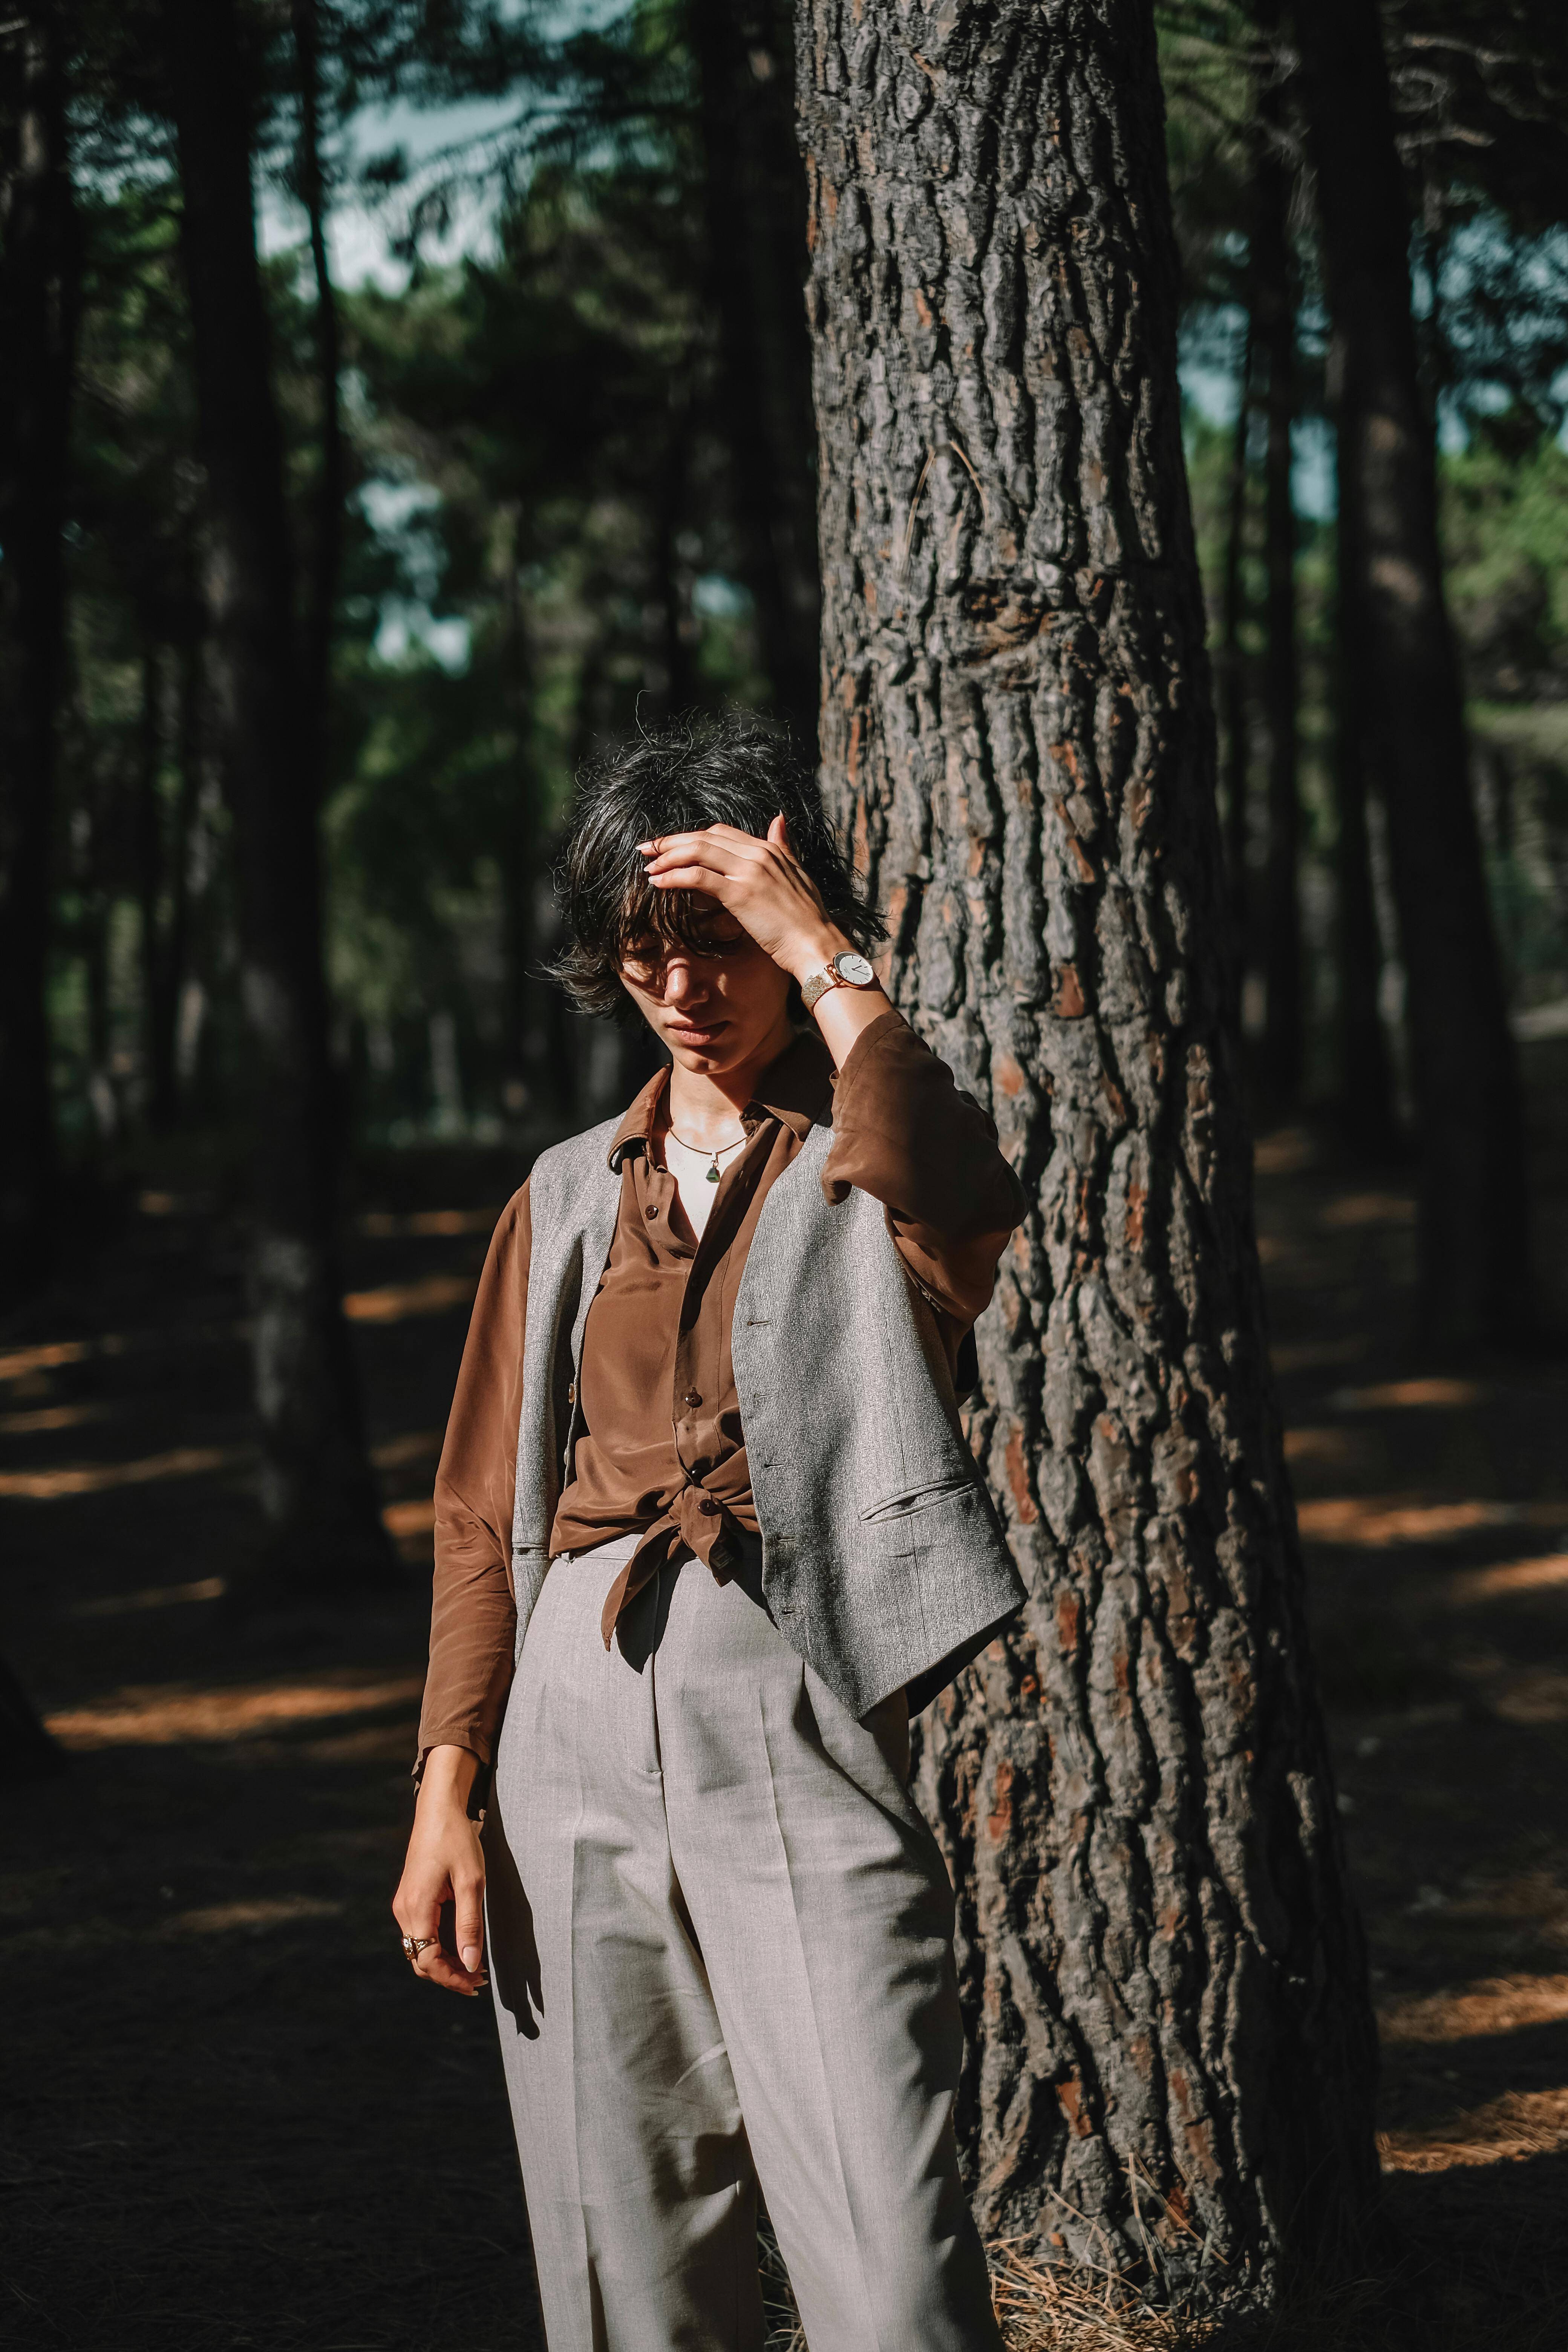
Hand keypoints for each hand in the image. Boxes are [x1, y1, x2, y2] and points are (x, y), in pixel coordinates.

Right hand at [393, 1747, 487, 1997]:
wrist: (439, 1808)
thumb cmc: (457, 1840)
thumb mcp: (471, 1882)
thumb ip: (470, 1925)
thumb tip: (471, 1965)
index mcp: (416, 1908)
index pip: (428, 1961)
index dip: (452, 1978)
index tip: (478, 1983)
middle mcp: (403, 1910)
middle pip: (421, 1960)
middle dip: (449, 1975)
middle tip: (479, 1981)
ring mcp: (404, 1905)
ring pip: (420, 1949)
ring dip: (445, 1962)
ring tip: (474, 1967)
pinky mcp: (410, 1899)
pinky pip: (421, 1934)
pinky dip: (439, 1947)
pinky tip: (461, 1946)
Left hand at [638, 814, 843, 983]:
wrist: (816, 945)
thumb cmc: (806, 919)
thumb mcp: (797, 874)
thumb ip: (783, 847)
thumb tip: (778, 820)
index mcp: (770, 849)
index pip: (721, 833)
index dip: (692, 837)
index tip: (670, 846)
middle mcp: (759, 854)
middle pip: (704, 837)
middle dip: (671, 841)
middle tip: (647, 849)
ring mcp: (749, 871)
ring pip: (698, 851)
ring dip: (668, 857)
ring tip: (648, 867)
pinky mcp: (740, 893)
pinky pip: (698, 877)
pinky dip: (674, 877)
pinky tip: (659, 883)